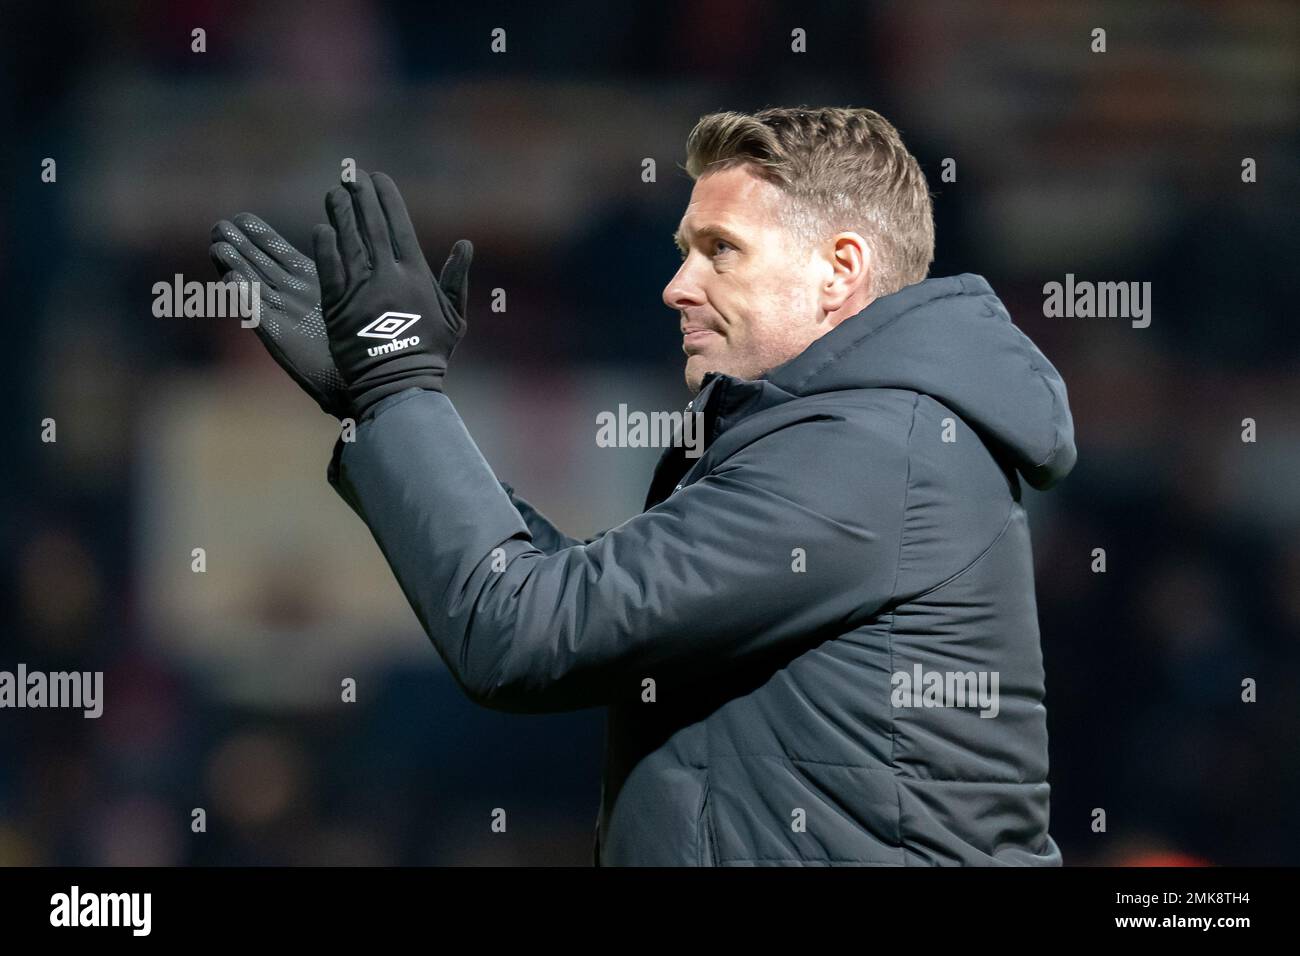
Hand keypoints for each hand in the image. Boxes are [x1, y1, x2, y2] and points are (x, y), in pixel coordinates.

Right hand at [209, 213, 349, 417]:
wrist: (367, 375)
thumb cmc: (363, 336)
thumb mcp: (350, 292)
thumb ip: (339, 265)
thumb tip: (335, 230)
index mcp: (310, 281)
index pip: (277, 252)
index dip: (258, 235)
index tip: (240, 217)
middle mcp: (292, 295)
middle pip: (258, 265)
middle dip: (239, 245)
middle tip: (218, 226)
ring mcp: (283, 316)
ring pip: (253, 285)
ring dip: (235, 265)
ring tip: (217, 245)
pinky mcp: (280, 339)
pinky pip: (258, 313)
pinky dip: (245, 297)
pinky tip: (230, 279)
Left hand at [312, 170, 471, 418]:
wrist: (398, 382)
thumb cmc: (429, 351)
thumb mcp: (454, 316)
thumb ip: (456, 278)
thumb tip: (465, 243)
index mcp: (416, 275)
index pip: (399, 225)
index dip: (387, 199)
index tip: (378, 178)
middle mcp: (387, 276)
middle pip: (372, 226)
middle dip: (362, 197)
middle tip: (352, 176)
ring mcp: (360, 289)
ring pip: (348, 241)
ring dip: (340, 213)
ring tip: (334, 193)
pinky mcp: (337, 305)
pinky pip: (329, 268)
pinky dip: (325, 247)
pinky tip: (322, 228)